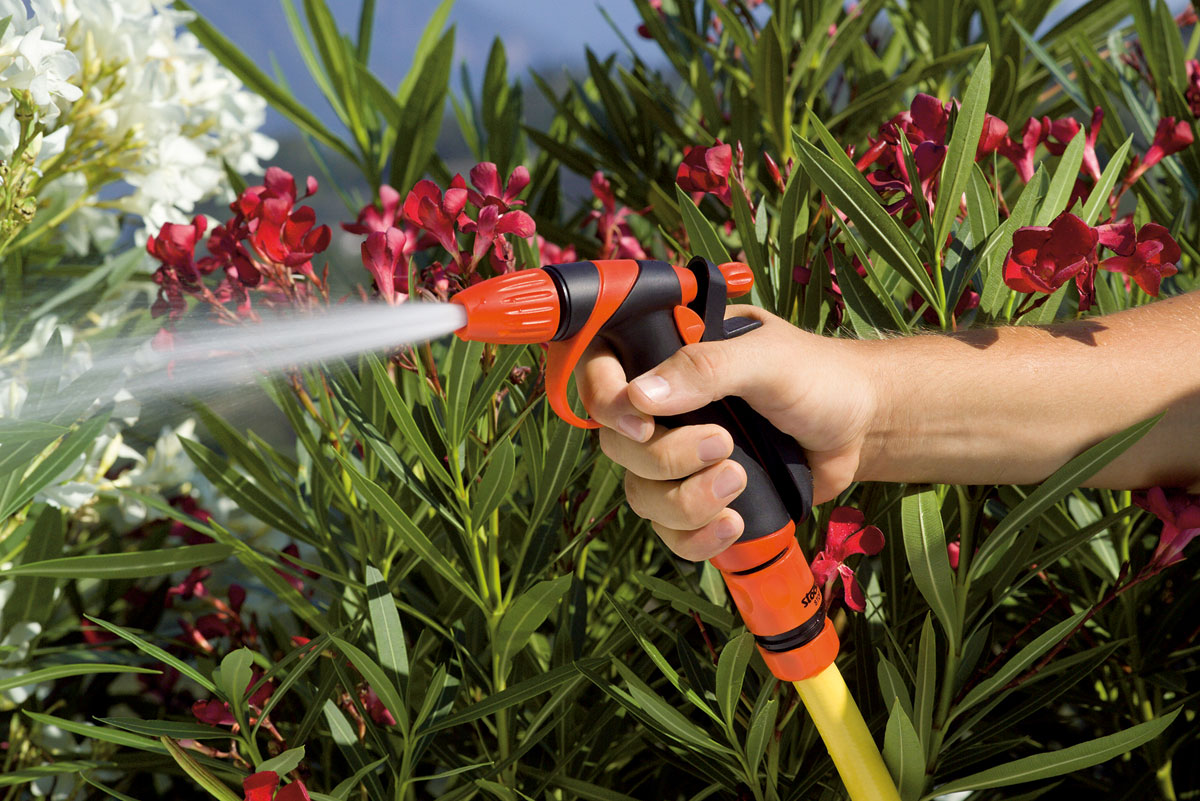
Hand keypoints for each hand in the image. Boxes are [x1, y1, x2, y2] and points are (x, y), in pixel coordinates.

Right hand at [575, 305, 878, 561]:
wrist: (861, 427)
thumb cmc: (817, 377)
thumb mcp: (766, 360)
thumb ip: (706, 368)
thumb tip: (639, 397)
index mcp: (667, 355)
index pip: (599, 371)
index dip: (605, 402)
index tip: (643, 422)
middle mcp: (663, 407)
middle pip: (617, 445)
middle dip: (665, 458)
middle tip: (723, 445)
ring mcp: (678, 456)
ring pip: (641, 495)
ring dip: (685, 501)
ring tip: (739, 482)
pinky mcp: (700, 498)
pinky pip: (670, 532)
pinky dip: (695, 537)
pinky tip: (734, 524)